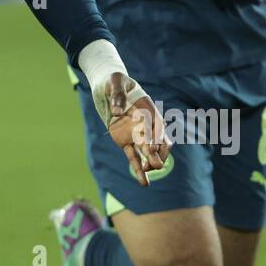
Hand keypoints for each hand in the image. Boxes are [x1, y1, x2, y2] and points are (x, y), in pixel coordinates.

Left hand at [79, 41, 169, 185]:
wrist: (108, 87)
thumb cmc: (115, 82)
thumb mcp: (116, 82)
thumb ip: (117, 95)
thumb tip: (117, 111)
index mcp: (149, 111)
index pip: (156, 127)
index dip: (156, 137)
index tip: (151, 147)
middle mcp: (146, 125)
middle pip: (157, 143)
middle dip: (157, 154)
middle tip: (155, 164)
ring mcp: (137, 135)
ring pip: (147, 153)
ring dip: (150, 163)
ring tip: (148, 173)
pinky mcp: (126, 142)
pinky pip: (133, 158)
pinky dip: (138, 170)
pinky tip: (144, 183)